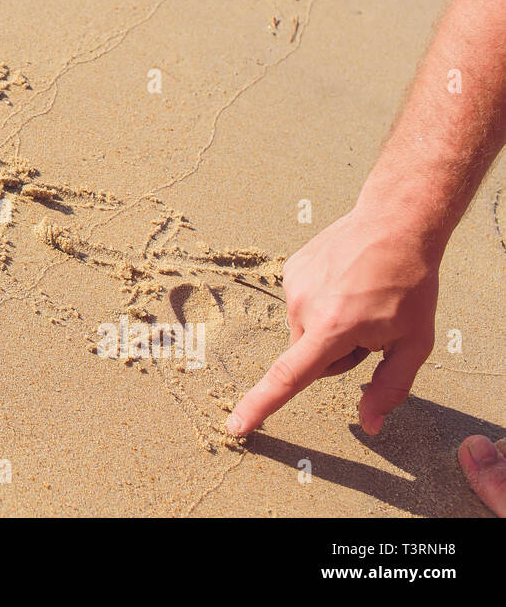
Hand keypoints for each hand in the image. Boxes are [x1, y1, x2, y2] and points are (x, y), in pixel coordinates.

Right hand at [227, 201, 440, 436]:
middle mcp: (305, 307)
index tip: (235, 426)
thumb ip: (390, 388)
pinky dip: (323, 302)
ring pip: (305, 330)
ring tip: (360, 298)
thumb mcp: (414, 342)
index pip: (289, 377)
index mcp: (333, 328)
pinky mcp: (292, 269)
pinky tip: (346, 282)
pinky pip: (303, 304)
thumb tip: (369, 424)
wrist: (394, 223)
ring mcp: (294, 285)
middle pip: (309, 356)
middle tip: (370, 327)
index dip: (260, 406)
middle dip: (336, 354)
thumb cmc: (410, 284)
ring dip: (329, 326)